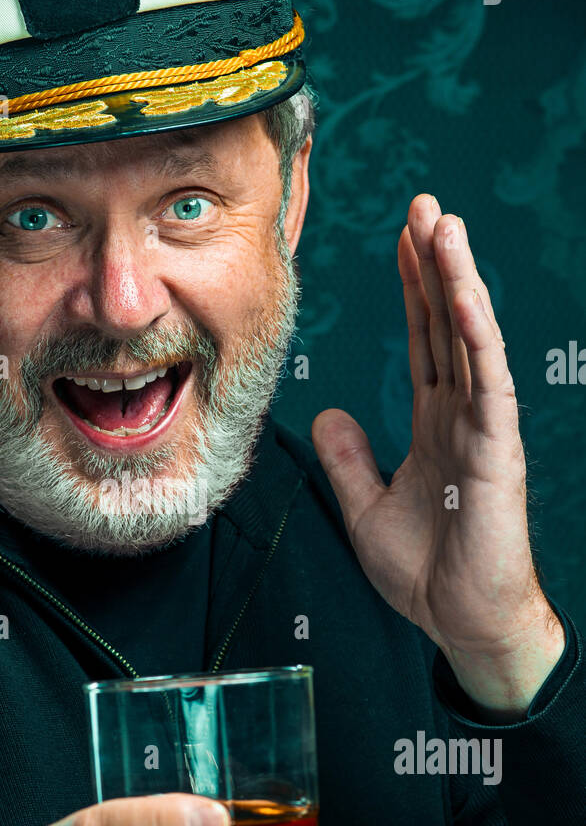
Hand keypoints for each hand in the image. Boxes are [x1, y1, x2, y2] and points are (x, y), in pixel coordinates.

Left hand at [312, 194, 563, 716]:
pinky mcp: (497, 450)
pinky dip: (478, 336)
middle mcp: (461, 414)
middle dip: (435, 264)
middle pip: (446, 324)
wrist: (460, 620)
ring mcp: (483, 428)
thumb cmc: (426, 571)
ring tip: (444, 223)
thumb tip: (328, 413)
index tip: (402, 239)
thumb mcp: (366, 507)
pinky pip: (489, 382)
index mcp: (434, 423)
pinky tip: (465, 295)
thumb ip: (350, 458)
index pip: (423, 341)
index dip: (413, 290)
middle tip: (424, 205)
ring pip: (471, 338)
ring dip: (458, 280)